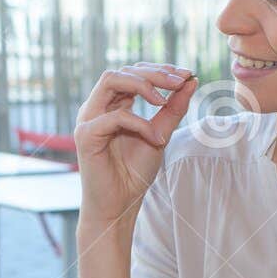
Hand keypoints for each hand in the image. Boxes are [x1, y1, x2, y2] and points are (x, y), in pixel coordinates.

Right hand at [73, 62, 196, 225]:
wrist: (118, 207)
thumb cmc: (134, 174)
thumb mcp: (160, 135)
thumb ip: (173, 109)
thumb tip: (190, 81)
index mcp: (113, 105)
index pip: (133, 73)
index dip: (160, 70)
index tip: (187, 75)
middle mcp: (97, 107)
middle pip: (122, 71)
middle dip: (154, 73)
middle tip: (180, 81)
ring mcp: (88, 119)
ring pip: (111, 80)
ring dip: (142, 84)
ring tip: (164, 100)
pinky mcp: (86, 136)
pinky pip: (113, 117)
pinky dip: (139, 123)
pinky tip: (155, 137)